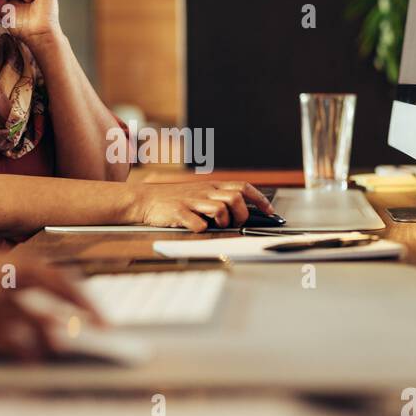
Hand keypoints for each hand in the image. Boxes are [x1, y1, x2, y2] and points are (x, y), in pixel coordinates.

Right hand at [0, 248, 101, 360]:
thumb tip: (52, 330)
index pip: (40, 267)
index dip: (72, 288)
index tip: (96, 312)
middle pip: (40, 277)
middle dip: (75, 301)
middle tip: (101, 326)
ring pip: (21, 308)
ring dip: (48, 330)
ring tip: (67, 348)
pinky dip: (18, 348)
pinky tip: (32, 361)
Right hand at [126, 180, 274, 231]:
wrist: (145, 200)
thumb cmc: (174, 200)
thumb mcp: (199, 193)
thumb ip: (218, 199)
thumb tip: (241, 212)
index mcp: (212, 186)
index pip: (244, 187)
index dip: (260, 199)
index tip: (270, 211)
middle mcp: (205, 191)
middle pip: (236, 198)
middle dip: (242, 214)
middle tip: (236, 223)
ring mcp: (192, 201)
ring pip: (221, 209)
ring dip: (224, 221)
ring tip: (217, 226)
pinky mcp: (179, 213)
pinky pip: (197, 223)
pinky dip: (201, 229)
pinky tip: (197, 228)